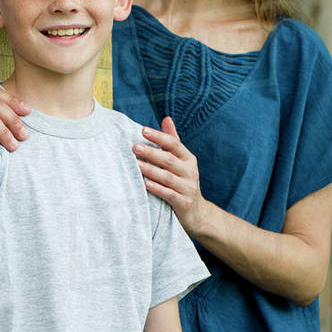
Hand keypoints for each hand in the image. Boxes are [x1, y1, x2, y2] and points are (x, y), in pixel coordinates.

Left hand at [133, 117, 209, 235]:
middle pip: (169, 160)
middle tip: (134, 147)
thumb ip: (173, 141)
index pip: (174, 144)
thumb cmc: (183, 182)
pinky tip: (146, 184)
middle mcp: (190, 172)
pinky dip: (157, 189)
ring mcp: (188, 188)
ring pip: (168, 177)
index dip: (159, 136)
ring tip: (136, 164)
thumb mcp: (181, 161)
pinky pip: (169, 194)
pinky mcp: (184, 203)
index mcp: (188, 159)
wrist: (197, 213)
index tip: (143, 130)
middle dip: (151, 152)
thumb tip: (167, 118)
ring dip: (151, 170)